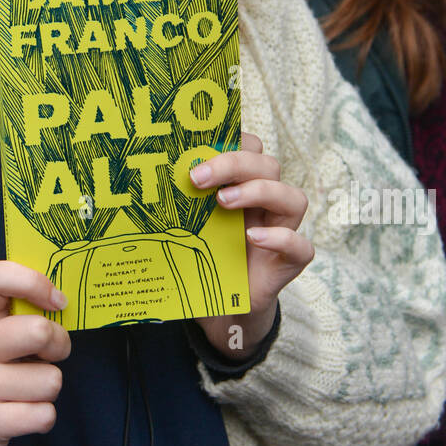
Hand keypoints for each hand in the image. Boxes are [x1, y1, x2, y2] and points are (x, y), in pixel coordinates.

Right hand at [0, 261, 70, 445]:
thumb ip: (23, 317)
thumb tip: (63, 304)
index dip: (33, 282)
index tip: (56, 301)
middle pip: (39, 331)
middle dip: (60, 346)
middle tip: (49, 357)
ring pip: (50, 380)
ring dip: (48, 390)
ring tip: (26, 393)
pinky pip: (43, 414)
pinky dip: (43, 418)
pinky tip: (21, 417)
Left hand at [189, 131, 312, 359]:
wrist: (223, 305)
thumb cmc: (206, 254)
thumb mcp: (191, 222)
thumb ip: (183, 198)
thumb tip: (144, 174)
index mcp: (245, 183)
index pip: (251, 146)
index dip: (231, 140)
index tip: (195, 147)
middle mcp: (269, 201)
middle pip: (268, 165)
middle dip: (233, 164)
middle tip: (197, 178)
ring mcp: (284, 229)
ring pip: (292, 197)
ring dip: (258, 192)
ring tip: (223, 202)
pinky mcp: (291, 261)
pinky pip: (301, 245)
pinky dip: (280, 238)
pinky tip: (253, 237)